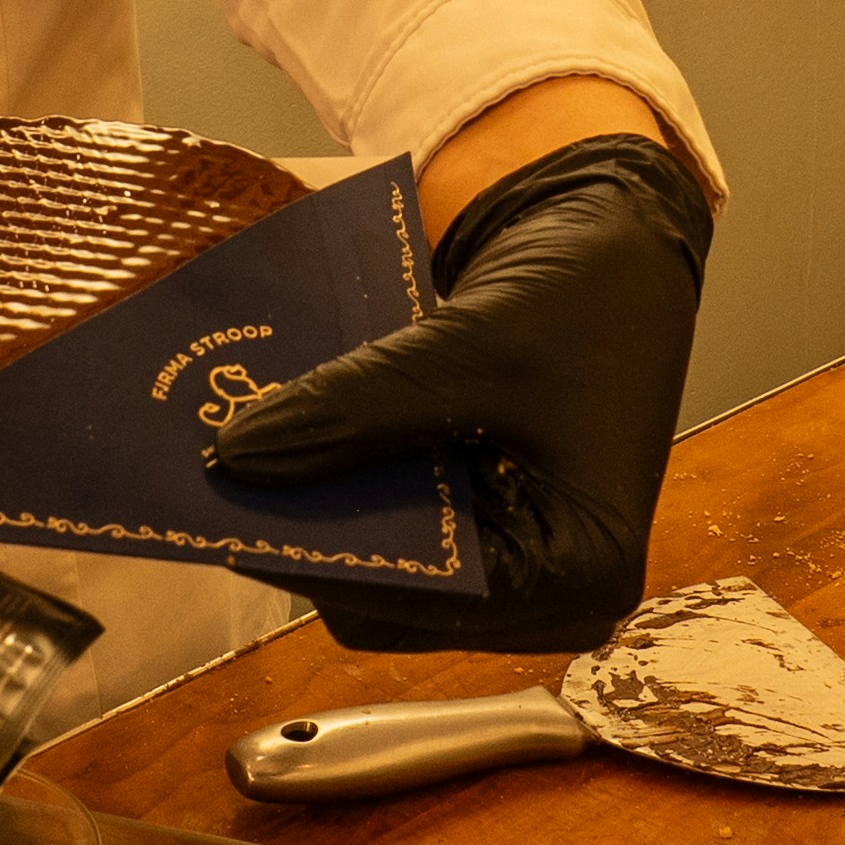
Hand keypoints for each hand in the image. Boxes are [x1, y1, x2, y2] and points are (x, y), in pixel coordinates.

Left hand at [203, 135, 714, 654]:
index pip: (425, 601)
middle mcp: (547, 595)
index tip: (232, 512)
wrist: (617, 244)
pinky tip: (293, 436)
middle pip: (395, 598)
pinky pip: (390, 525)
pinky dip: (343, 482)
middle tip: (228, 470)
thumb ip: (353, 407)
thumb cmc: (585, 298)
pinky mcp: (476, 527)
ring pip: (381, 566)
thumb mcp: (468, 347)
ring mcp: (510, 566)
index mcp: (579, 573)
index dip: (324, 557)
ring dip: (320, 506)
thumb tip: (235, 457)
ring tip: (252, 448)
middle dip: (316, 531)